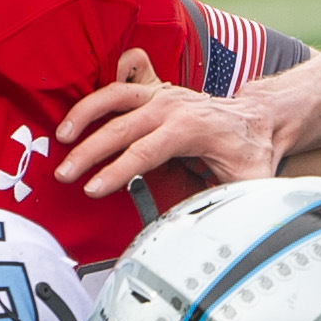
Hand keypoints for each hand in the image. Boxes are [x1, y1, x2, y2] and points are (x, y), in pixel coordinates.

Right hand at [55, 57, 284, 197]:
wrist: (259, 118)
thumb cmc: (251, 150)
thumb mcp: (250, 184)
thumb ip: (231, 205)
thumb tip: (215, 229)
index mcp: (192, 128)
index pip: (146, 152)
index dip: (117, 172)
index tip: (94, 189)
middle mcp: (173, 106)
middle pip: (121, 127)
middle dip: (89, 152)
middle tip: (66, 175)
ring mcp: (162, 95)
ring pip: (113, 98)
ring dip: (83, 116)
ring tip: (61, 139)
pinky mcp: (155, 92)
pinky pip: (118, 90)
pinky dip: (93, 101)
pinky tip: (74, 118)